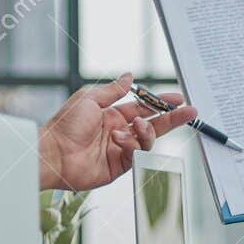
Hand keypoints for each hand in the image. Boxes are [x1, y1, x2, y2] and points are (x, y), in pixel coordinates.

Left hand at [38, 72, 197, 190]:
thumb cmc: (66, 124)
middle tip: (190, 112)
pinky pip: (136, 155)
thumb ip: (113, 90)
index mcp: (112, 115)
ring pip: (146, 140)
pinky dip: (131, 146)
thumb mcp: (90, 98)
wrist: (54, 152)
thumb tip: (130, 76)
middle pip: (153, 125)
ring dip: (145, 131)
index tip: (178, 99)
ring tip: (134, 127)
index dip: (161, 103)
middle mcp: (119, 131)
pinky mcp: (118, 167)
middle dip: (172, 118)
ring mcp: (119, 150)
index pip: (143, 108)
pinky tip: (119, 140)